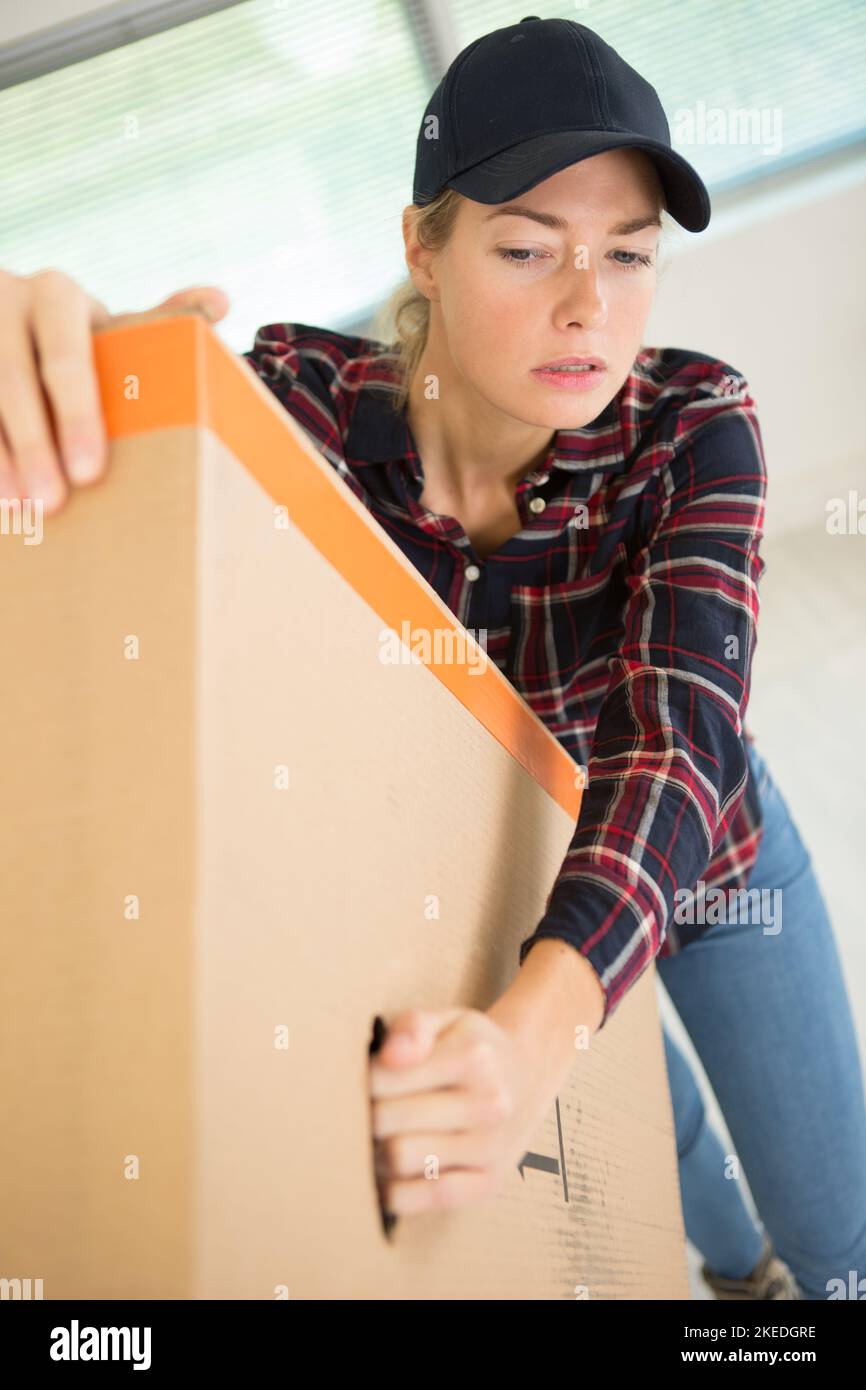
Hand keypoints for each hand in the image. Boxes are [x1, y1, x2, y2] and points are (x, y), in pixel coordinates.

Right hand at [0, 268, 229, 514]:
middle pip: (13, 378)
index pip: (65, 356)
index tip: (89, 472)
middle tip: (52, 503)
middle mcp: (6, 300)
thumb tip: (221, 301)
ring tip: (15, 507)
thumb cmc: (73, 341)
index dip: (76, 415)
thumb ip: (157, 323)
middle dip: (33, 444)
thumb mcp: (109, 329)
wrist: (5, 320)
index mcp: (56, 296)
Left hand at [369, 1006, 563, 1216]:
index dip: (358, 1083)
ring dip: (375, 1153)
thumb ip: (412, 1028)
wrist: (526, 1076)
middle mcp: (489, 1104)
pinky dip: (398, 1190)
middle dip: (362, 1118)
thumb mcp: (445, 1021)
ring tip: (377, 1139)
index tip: (361, 1083)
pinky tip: (392, 1173)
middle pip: (386, 1120)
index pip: (383, 1078)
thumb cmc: (470, 1048)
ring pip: (401, 1159)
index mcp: (472, 1057)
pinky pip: (428, 1197)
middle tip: (361, 1114)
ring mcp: (491, 1147)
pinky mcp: (488, 1183)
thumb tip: (390, 1057)